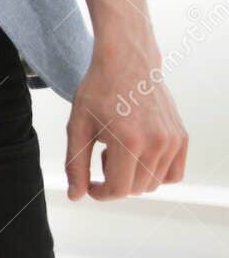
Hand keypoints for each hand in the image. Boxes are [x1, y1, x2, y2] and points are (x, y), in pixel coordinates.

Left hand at [65, 46, 186, 200]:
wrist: (126, 62)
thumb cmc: (98, 91)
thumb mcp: (77, 127)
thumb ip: (76, 164)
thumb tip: (76, 196)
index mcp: (129, 141)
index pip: (118, 189)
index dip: (100, 193)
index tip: (89, 185)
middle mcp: (156, 143)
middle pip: (136, 189)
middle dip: (114, 181)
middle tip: (103, 154)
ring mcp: (173, 140)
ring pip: (154, 183)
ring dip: (133, 176)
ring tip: (119, 148)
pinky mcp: (181, 137)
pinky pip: (173, 173)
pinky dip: (156, 172)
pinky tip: (138, 152)